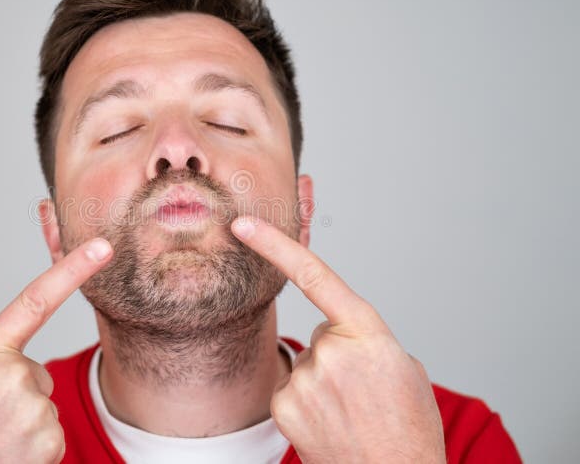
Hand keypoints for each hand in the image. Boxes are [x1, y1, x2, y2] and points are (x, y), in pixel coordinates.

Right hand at [0, 238, 112, 463]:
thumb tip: (33, 377)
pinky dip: (33, 450)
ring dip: (23, 427)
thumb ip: (0, 365)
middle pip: (37, 377)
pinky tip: (5, 456)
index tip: (102, 247)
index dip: (72, 270)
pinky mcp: (50, 439)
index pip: (35, 300)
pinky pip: (51, 437)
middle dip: (19, 398)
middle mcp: (13, 372)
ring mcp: (34, 406)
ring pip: (44, 410)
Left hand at [231, 216, 444, 463]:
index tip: (244, 224)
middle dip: (339, 354)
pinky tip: (331, 423)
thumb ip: (366, 338)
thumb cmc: (408, 426)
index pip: (315, 276)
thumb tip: (335, 333)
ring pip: (309, 363)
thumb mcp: (404, 368)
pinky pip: (293, 388)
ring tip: (352, 412)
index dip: (275, 245)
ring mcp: (305, 380)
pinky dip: (308, 402)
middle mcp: (331, 351)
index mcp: (367, 333)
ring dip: (325, 382)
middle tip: (364, 391)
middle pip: (322, 334)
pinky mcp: (285, 406)